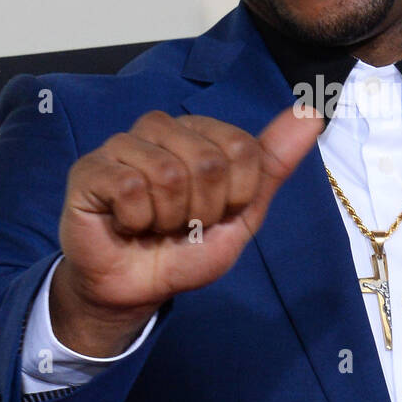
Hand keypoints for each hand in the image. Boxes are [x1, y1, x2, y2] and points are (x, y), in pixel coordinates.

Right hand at [50, 105, 321, 355]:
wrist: (137, 288)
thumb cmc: (186, 247)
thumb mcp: (242, 212)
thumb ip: (274, 162)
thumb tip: (312, 112)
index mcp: (200, 132)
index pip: (243, 149)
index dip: (236, 196)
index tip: (215, 214)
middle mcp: (160, 128)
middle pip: (209, 161)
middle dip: (204, 210)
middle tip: (182, 224)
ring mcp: (122, 144)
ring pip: (169, 173)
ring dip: (169, 218)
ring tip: (154, 225)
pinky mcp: (90, 168)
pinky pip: (130, 187)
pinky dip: (136, 220)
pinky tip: (125, 224)